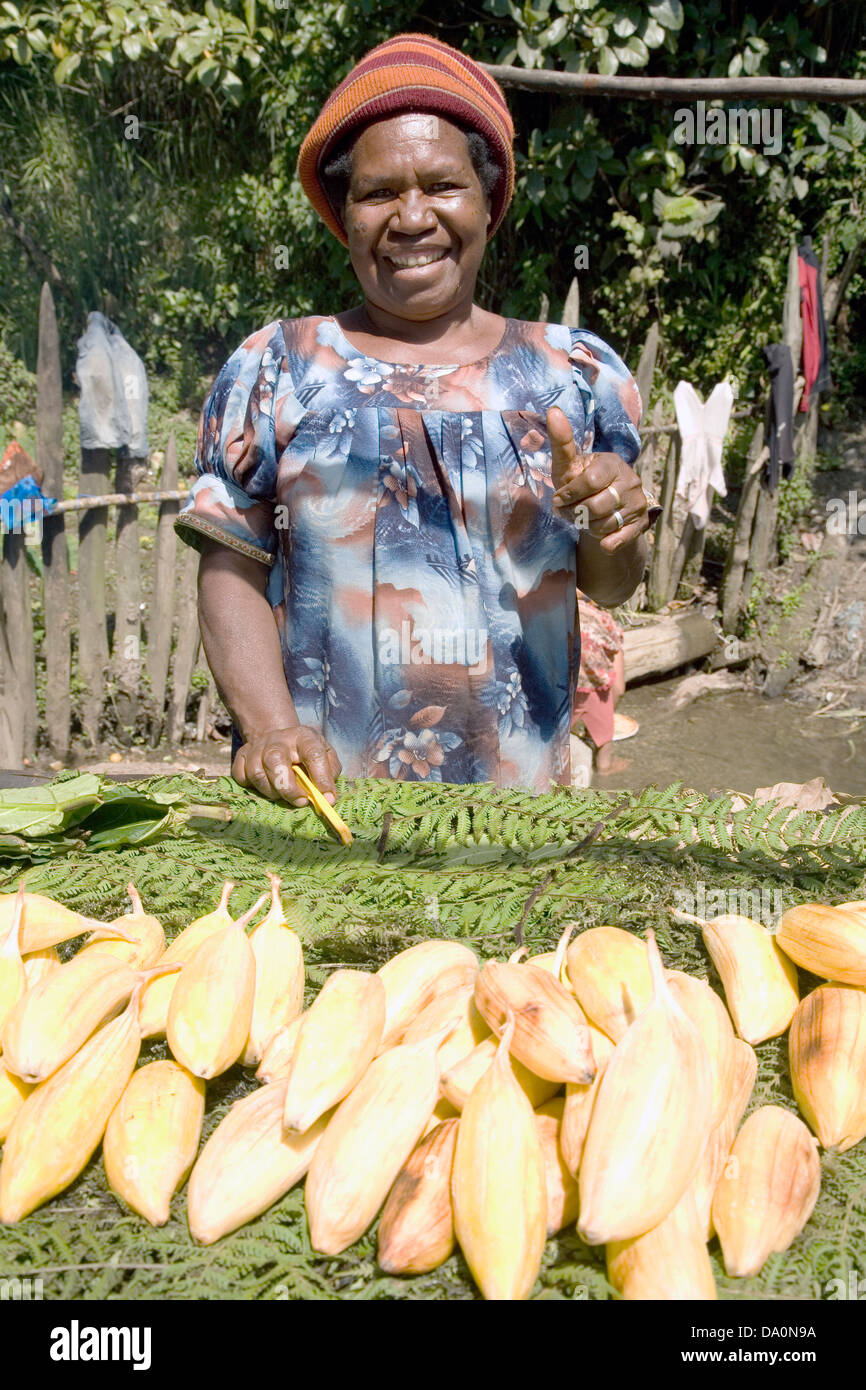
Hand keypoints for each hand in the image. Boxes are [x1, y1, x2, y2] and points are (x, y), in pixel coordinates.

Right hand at [232, 726, 341, 806]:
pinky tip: (266, 786)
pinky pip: (241, 777)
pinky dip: (253, 787)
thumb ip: (330, 774)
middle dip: (288, 788)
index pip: (313, 754)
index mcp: (304, 737)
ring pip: (256, 773)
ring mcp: (257, 747)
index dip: (321, 778)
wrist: (278, 737)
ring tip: (283, 795)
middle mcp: (278, 739)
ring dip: (271, 792)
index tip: (327, 798)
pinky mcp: (241, 756)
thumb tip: (328, 798)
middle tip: (300, 801)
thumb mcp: (325, 755)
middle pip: (275, 762)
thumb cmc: (305, 753)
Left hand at [547, 406, 649, 553]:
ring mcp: (638, 504)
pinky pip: (617, 540)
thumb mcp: (569, 465)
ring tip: (583, 520)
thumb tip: (553, 411)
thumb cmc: (581, 484)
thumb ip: (561, 441)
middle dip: (575, 513)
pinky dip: (605, 542)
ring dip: (587, 527)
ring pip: (605, 525)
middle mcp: (630, 481)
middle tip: (569, 512)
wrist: (604, 511)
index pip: (590, 481)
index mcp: (612, 463)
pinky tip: (600, 536)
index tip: (558, 499)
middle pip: (596, 506)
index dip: (569, 494)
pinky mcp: (640, 525)